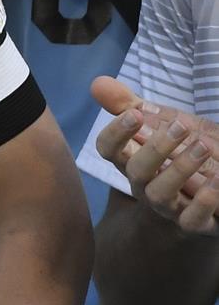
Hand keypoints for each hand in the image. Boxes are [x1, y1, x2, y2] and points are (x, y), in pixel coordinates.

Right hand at [92, 76, 218, 231]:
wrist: (206, 200)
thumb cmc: (178, 157)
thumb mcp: (160, 127)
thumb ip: (130, 106)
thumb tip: (98, 82)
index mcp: (133, 160)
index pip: (109, 150)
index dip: (116, 134)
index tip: (134, 115)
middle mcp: (145, 184)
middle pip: (136, 172)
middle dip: (156, 148)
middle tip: (181, 126)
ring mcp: (169, 206)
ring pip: (160, 195)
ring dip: (181, 170)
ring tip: (204, 147)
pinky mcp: (196, 222)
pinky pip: (192, 220)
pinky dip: (204, 202)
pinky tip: (218, 179)